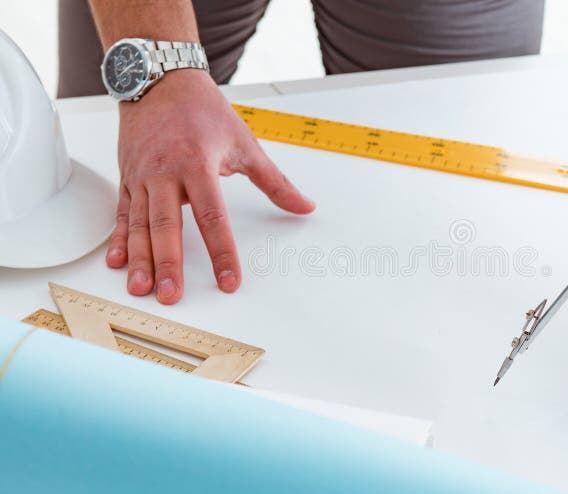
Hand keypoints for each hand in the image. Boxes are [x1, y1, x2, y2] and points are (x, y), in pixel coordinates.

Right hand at [106, 70, 314, 303]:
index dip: (222, 252)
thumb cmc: (204, 112)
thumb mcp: (245, 144)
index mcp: (198, 165)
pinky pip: (121, 214)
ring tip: (140, 288)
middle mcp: (165, 173)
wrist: (161, 81)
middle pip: (167, 226)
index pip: (212, 217)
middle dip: (168, 264)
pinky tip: (117, 263)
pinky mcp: (127, 178)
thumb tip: (306, 206)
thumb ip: (275, 182)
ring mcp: (142, 177)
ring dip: (139, 259)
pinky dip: (118, 240)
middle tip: (170, 295)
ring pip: (139, 224)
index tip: (228, 280)